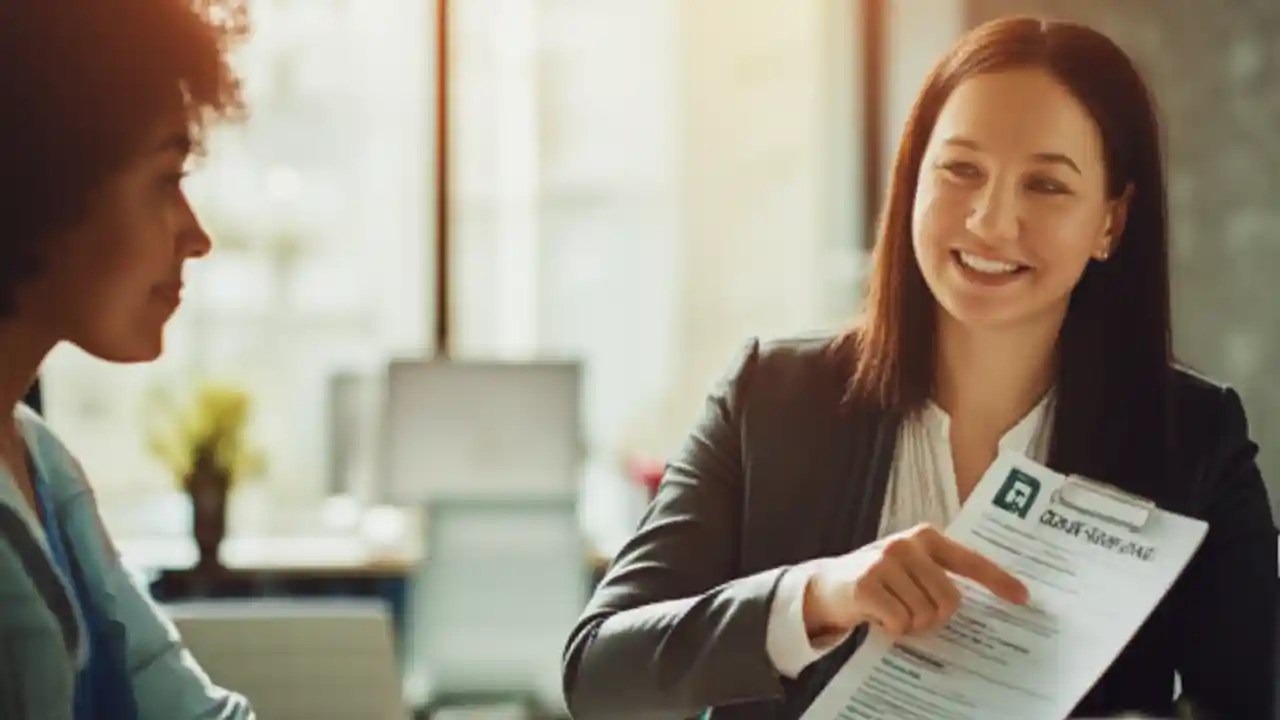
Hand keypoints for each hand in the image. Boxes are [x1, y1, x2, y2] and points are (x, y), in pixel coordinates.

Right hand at [802, 523, 1027, 639]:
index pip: (970, 561)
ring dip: (910, 624)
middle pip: (949, 600)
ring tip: (892, 610)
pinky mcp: (867, 583)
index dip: (998, 580)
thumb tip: (976, 601)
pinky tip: (878, 616)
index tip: (1022, 597)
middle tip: (912, 613)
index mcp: (926, 537)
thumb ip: (939, 574)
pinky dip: (892, 629)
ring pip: (924, 614)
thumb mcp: (911, 567)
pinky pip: (900, 622)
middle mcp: (907, 544)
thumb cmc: (878, 580)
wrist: (827, 584)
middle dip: (934, 617)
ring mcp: (885, 562)